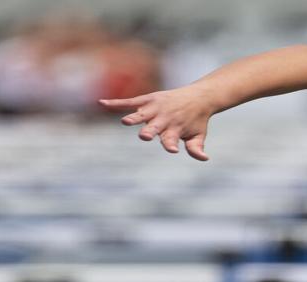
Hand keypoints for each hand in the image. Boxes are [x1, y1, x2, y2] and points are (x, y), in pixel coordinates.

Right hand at [97, 85, 216, 160]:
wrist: (199, 97)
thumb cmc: (196, 121)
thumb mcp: (198, 135)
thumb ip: (196, 148)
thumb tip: (204, 158)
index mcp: (175, 129)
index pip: (171, 139)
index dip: (171, 145)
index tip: (173, 150)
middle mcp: (164, 119)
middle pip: (155, 127)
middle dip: (149, 132)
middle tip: (145, 136)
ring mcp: (155, 109)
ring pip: (141, 114)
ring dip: (134, 118)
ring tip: (126, 122)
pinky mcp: (147, 100)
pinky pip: (129, 102)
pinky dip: (116, 103)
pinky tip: (102, 103)